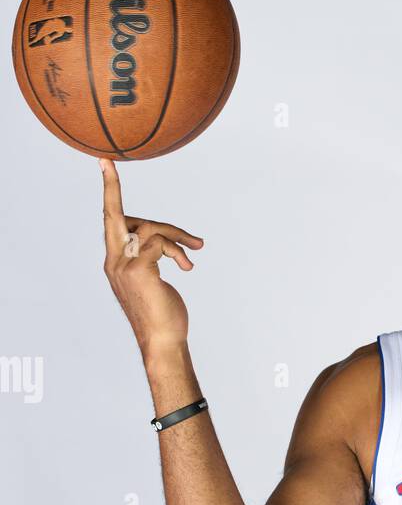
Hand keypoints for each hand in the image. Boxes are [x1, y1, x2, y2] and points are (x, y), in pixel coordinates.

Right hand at [99, 157, 203, 359]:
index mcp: (115, 262)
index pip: (110, 220)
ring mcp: (124, 265)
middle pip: (119, 215)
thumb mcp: (152, 279)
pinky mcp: (140, 270)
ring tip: (194, 250)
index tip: (104, 162)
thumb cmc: (162, 315)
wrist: (163, 342)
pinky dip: (177, 250)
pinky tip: (186, 268)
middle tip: (166, 212)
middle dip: (128, 196)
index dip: (109, 191)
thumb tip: (160, 240)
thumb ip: (149, 257)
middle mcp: (114, 260)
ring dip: (176, 236)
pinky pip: (160, 243)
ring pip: (150, 228)